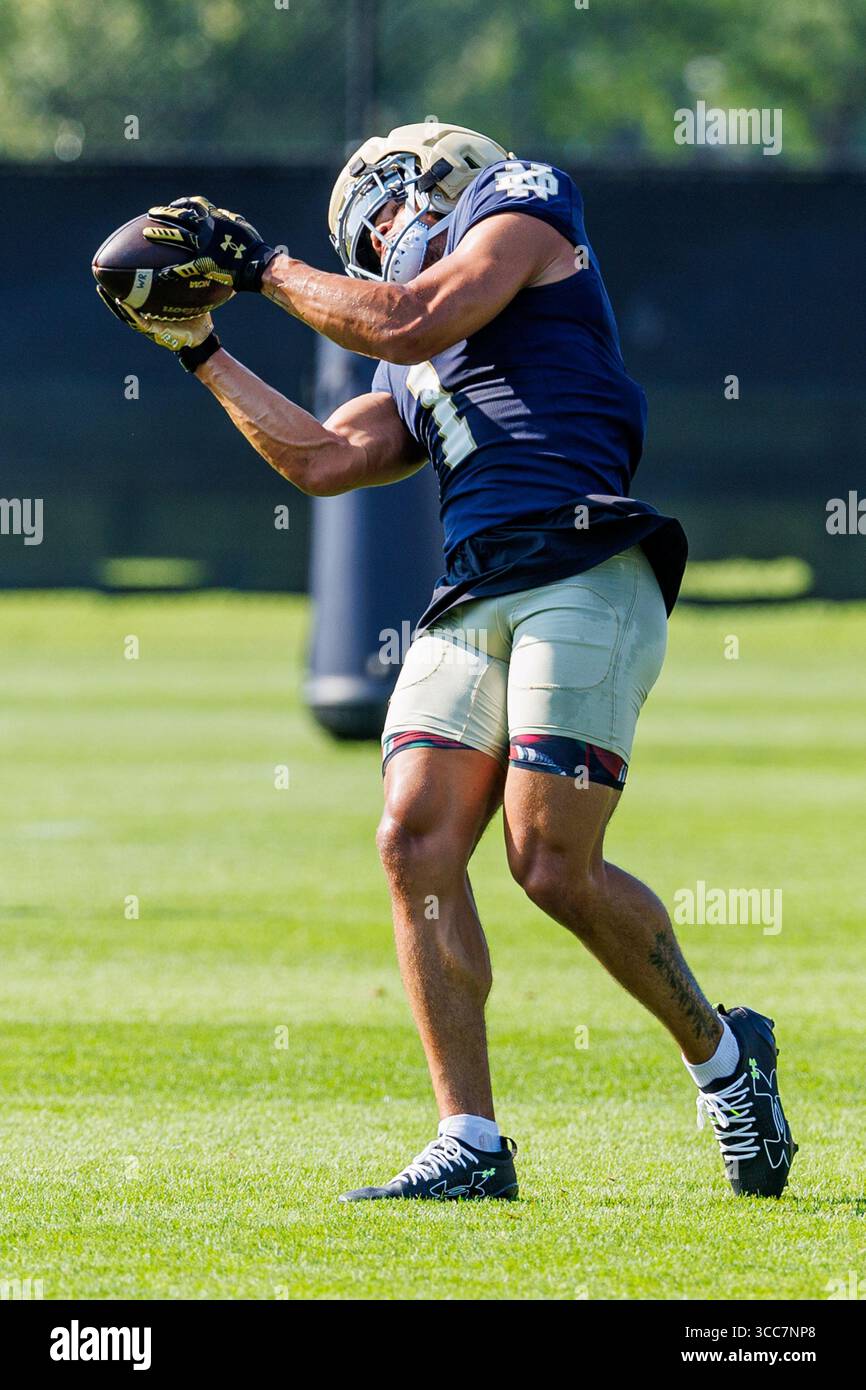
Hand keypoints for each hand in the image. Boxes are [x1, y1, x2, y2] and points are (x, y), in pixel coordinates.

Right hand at [96, 285, 213, 349]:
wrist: (202, 337)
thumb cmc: (195, 317)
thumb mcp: (186, 296)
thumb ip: (181, 282)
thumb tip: (186, 260)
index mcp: (151, 310)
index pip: (133, 298)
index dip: (122, 288)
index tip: (111, 275)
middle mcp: (147, 317)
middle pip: (123, 305)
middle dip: (109, 294)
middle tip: (98, 279)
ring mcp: (149, 325)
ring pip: (126, 314)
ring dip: (113, 303)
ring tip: (103, 290)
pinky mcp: (155, 330)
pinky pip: (139, 321)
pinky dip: (129, 312)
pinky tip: (120, 301)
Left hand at [143, 195, 277, 291]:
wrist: (256, 263)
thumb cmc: (254, 246)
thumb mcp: (243, 227)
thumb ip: (232, 221)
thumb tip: (230, 216)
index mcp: (216, 218)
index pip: (196, 204)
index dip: (184, 203)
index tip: (175, 204)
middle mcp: (206, 228)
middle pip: (180, 216)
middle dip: (165, 213)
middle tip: (152, 213)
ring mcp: (203, 245)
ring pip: (177, 235)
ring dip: (160, 234)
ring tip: (146, 233)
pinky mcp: (203, 262)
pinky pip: (183, 267)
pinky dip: (171, 272)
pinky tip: (160, 276)